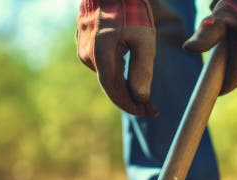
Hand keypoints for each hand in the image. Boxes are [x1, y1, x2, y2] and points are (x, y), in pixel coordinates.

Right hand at [77, 0, 157, 116]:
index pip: (113, 88)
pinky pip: (104, 65)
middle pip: (111, 85)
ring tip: (147, 98)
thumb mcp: (144, 38)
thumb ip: (142, 69)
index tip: (145, 112)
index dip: (128, 104)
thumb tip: (140, 97)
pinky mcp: (86, 45)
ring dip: (126, 87)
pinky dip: (119, 74)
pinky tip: (132, 79)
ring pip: (108, 76)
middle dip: (132, 100)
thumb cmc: (131, 9)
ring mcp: (84, 49)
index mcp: (100, 52)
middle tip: (152, 110)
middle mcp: (87, 54)